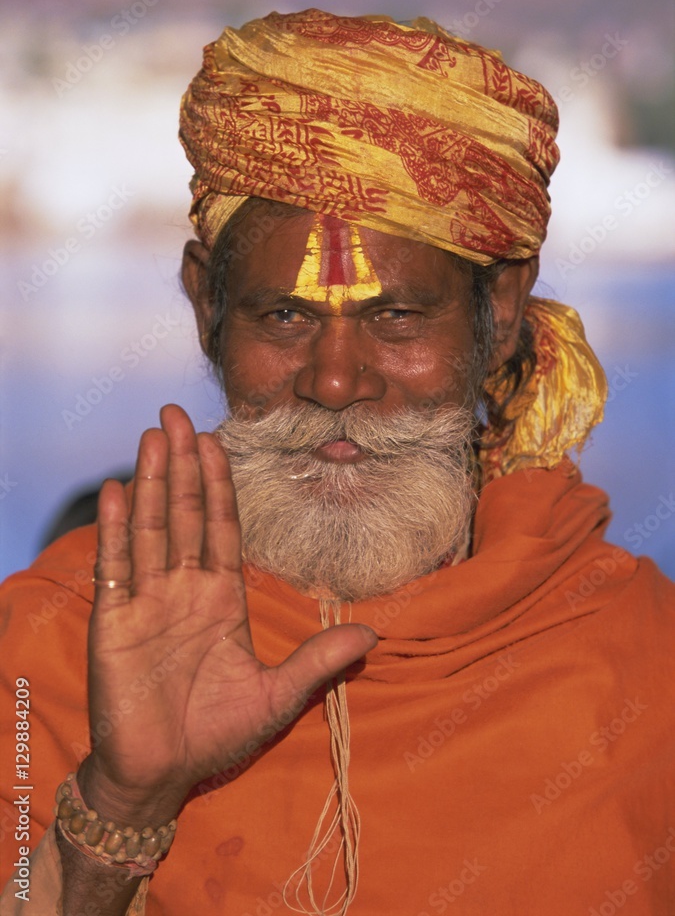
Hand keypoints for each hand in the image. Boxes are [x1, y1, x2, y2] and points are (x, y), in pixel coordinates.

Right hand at [81, 404, 376, 825]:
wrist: (161, 775)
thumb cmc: (215, 735)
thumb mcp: (277, 696)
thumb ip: (319, 661)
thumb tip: (376, 636)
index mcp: (221, 598)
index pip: (222, 526)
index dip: (220, 482)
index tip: (218, 439)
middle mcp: (184, 589)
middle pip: (185, 513)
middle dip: (184, 464)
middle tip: (178, 413)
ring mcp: (147, 601)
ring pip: (152, 528)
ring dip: (153, 481)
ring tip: (154, 436)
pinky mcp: (114, 621)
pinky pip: (116, 566)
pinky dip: (116, 528)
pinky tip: (117, 490)